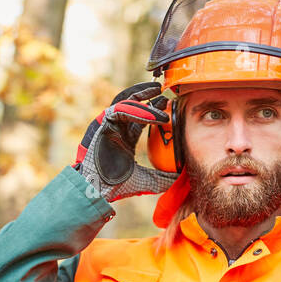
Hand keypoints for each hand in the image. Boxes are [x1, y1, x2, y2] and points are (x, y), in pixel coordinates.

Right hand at [74, 82, 178, 201]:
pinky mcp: (102, 125)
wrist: (98, 190)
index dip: (153, 110)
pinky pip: (121, 110)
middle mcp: (115, 130)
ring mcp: (108, 126)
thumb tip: (182, 178)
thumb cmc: (115, 186)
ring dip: (143, 96)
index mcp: (123, 139)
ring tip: (158, 92)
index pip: (139, 118)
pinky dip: (138, 111)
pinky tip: (155, 115)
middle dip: (147, 95)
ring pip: (126, 103)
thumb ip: (162, 178)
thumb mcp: (146, 180)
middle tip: (163, 91)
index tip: (167, 104)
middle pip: (131, 104)